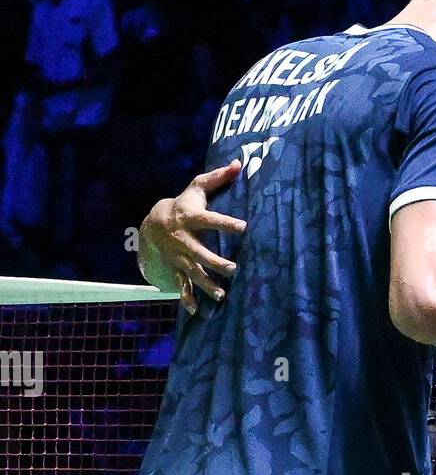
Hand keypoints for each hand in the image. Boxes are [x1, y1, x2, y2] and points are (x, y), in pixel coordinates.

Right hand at [138, 159, 246, 313]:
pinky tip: (196, 311)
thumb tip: (240, 163)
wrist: (153, 224)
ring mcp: (180, 257)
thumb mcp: (196, 188)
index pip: (211, 220)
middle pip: (201, 253)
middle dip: (216, 262)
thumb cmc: (184, 204)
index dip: (226, 223)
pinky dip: (187, 299)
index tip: (244, 226)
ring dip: (206, 285)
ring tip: (221, 296)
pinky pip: (182, 286)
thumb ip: (218, 178)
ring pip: (193, 273)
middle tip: (234, 269)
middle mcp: (184, 240)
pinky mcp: (177, 269)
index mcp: (191, 218)